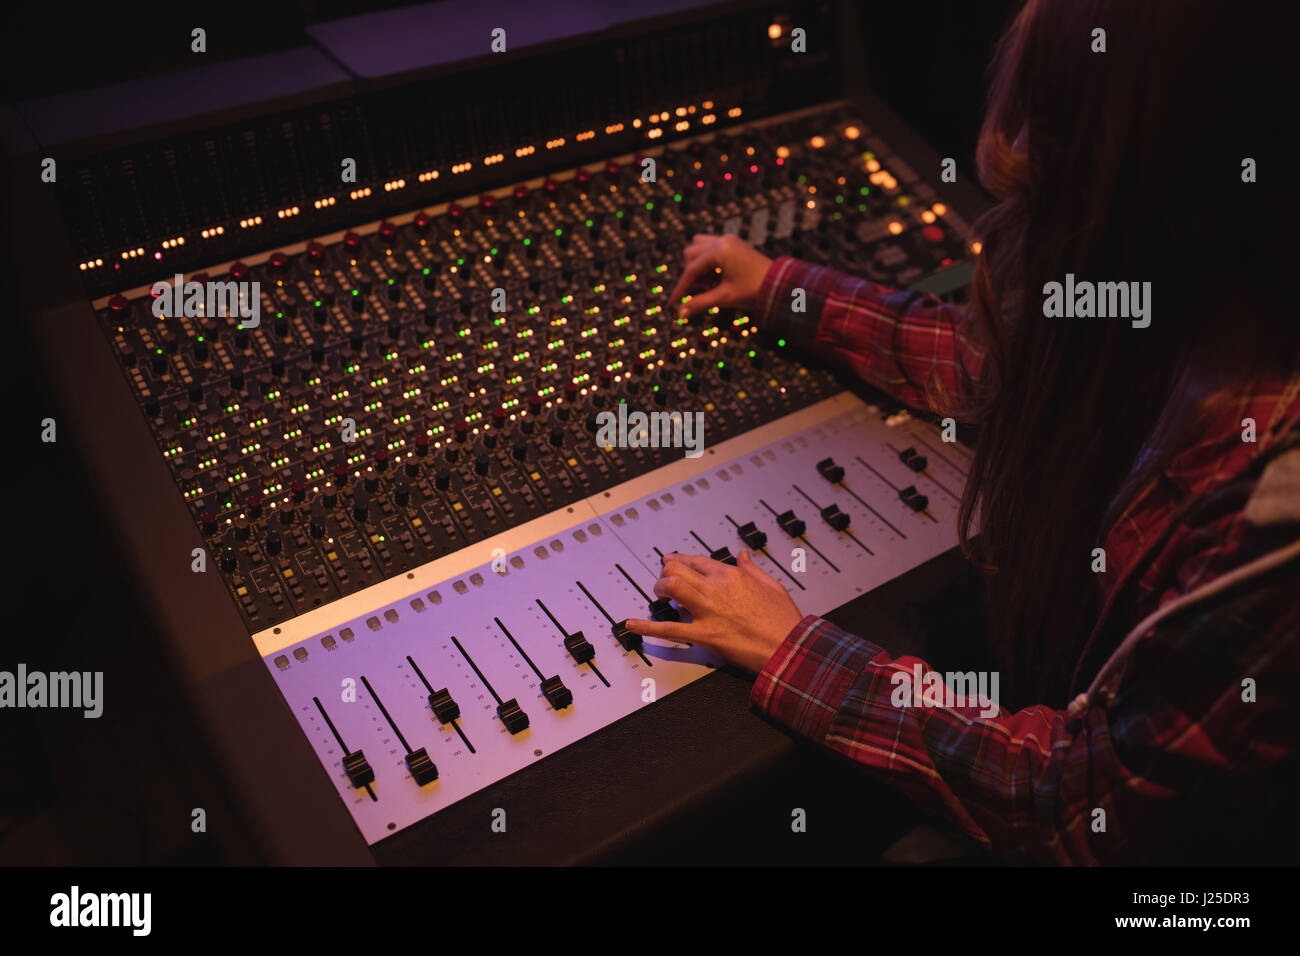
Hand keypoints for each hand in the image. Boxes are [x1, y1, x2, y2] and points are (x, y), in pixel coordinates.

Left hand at [625, 550, 804, 673]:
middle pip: (679, 570)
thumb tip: (743, 555)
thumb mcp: (772, 585)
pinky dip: (648, 627)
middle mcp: (717, 589)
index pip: (699, 561)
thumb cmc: (784, 620)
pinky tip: (633, 624)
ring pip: (672, 589)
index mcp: (733, 576)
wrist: (789, 647)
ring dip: (659, 589)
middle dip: (667, 572)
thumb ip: (753, 569)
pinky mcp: (704, 635)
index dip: (682, 560)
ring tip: (657, 594)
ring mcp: (708, 612)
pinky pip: (670, 629)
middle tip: (663, 579)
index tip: (673, 560)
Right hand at [668, 233, 773, 320]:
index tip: (673, 302)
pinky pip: (711, 246)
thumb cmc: (754, 290)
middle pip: (691, 254)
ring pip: (699, 246)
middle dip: (691, 274)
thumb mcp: (725, 298)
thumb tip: (680, 313)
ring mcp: (729, 240)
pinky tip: (716, 276)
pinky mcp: (734, 243)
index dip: (681, 287)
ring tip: (709, 282)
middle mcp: (722, 240)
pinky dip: (708, 260)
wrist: (779, 285)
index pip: (692, 269)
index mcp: (719, 250)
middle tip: (701, 290)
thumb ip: (700, 303)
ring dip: (698, 264)